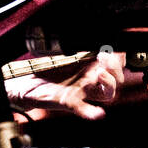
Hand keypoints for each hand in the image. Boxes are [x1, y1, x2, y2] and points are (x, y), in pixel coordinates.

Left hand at [8, 50, 125, 120]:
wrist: (27, 81)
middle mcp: (91, 81)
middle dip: (116, 68)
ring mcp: (82, 92)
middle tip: (104, 58)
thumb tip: (94, 33)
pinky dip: (91, 112)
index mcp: (92, 67)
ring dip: (109, 83)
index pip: (117, 65)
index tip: (114, 50)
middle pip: (116, 80)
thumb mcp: (66, 51)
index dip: (120, 58)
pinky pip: (83, 109)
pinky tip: (98, 113)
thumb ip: (82, 45)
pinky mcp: (68, 102)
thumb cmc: (47, 67)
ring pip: (106, 94)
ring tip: (100, 73)